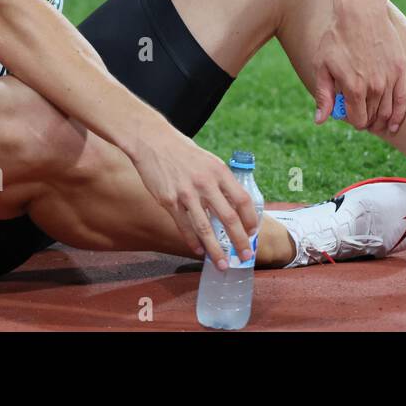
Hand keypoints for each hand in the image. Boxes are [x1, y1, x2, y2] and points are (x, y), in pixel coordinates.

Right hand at [128, 127, 258, 270]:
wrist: (152, 141)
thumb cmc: (181, 150)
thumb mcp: (208, 160)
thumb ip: (220, 180)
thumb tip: (233, 202)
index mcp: (219, 171)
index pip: (242, 200)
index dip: (250, 219)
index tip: (253, 232)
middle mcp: (205, 183)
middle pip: (228, 218)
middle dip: (239, 241)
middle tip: (245, 256)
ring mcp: (186, 193)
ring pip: (205, 228)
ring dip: (215, 250)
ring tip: (222, 263)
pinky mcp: (169, 201)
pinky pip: (184, 226)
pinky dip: (192, 241)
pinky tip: (198, 250)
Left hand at [312, 0, 405, 133]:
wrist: (360, 13)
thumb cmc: (337, 38)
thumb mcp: (322, 66)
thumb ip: (324, 96)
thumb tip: (320, 120)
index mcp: (354, 88)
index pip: (358, 120)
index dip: (352, 121)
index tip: (348, 115)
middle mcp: (375, 87)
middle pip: (373, 117)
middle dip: (366, 122)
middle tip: (360, 118)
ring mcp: (390, 79)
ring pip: (388, 112)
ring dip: (381, 121)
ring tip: (375, 123)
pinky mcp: (400, 70)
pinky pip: (403, 100)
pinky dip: (399, 115)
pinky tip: (394, 124)